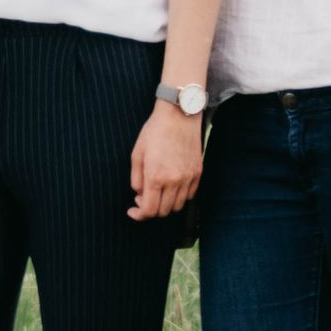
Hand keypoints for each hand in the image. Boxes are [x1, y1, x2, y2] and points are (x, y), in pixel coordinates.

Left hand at [128, 102, 203, 221]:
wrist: (179, 115)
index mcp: (155, 176)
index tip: (133, 211)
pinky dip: (179, 197)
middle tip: (142, 198)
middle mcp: (174, 180)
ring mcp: (188, 177)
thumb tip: (139, 194)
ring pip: (177, 206)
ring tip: (157, 192)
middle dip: (151, 209)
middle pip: (163, 211)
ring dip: (165, 205)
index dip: (139, 215)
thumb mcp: (137, 154)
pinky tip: (171, 186)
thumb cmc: (155, 131)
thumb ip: (136, 179)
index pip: (149, 210)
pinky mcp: (197, 173)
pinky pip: (190, 195)